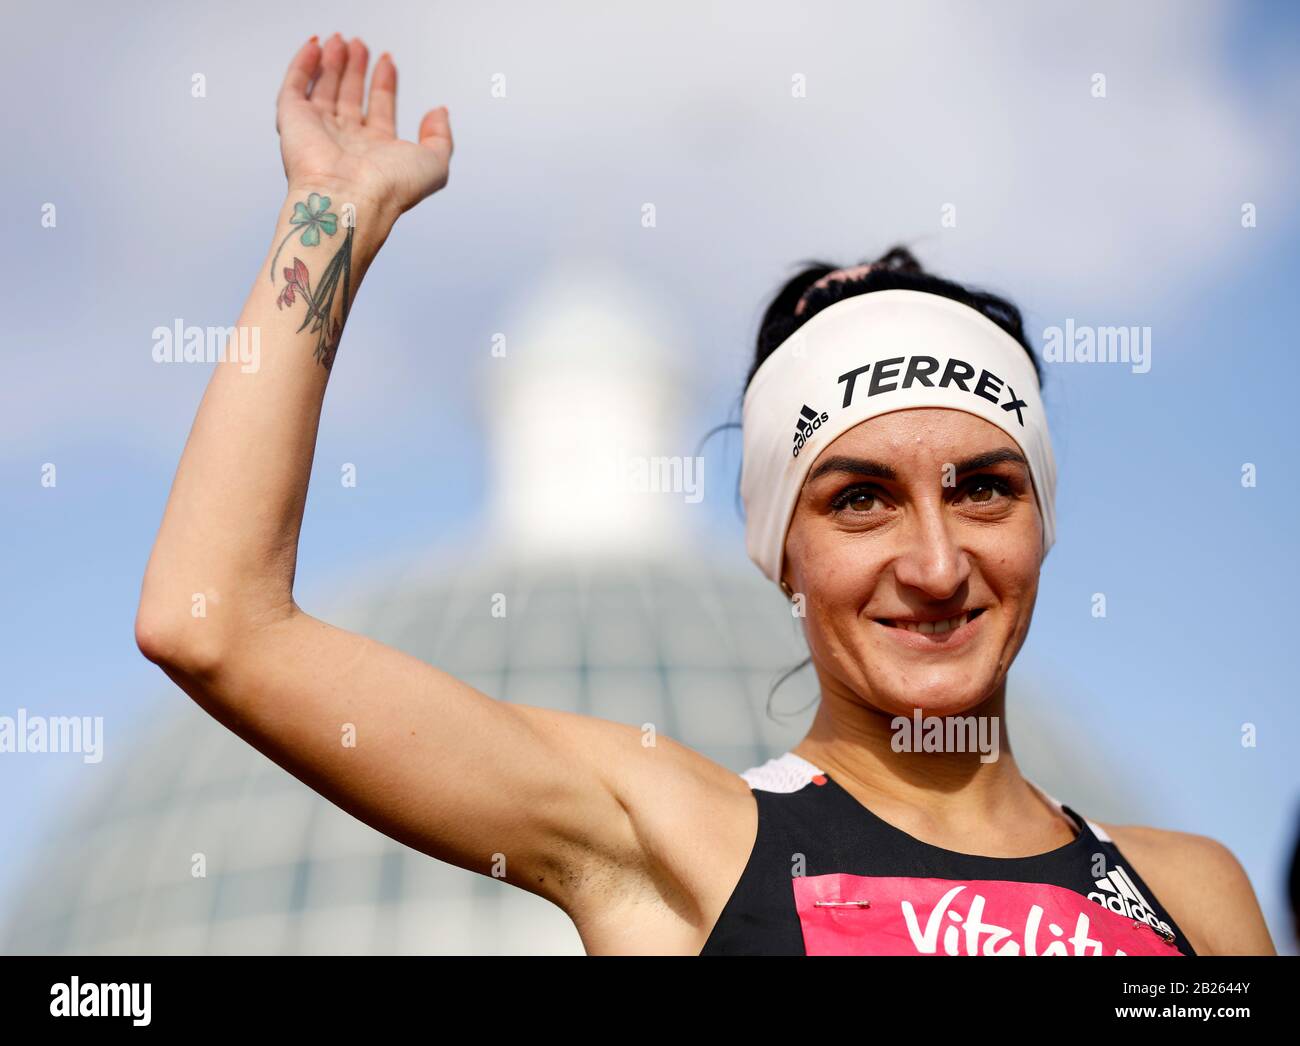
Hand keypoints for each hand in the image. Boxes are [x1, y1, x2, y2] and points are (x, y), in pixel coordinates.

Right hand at [275, 34, 452, 225]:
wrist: (351, 200)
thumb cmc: (391, 189)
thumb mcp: (434, 164)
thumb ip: (441, 137)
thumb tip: (439, 112)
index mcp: (377, 152)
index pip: (380, 110)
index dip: (384, 84)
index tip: (388, 61)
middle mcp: (347, 143)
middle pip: (350, 97)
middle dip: (356, 69)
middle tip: (361, 45)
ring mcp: (319, 131)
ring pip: (324, 89)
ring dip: (332, 63)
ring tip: (341, 40)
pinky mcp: (293, 121)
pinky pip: (295, 87)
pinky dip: (302, 65)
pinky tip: (315, 46)